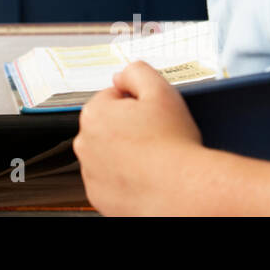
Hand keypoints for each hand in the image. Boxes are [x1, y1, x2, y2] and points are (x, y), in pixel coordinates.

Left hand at [73, 60, 201, 214]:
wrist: (185, 192)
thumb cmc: (174, 145)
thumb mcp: (160, 90)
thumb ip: (137, 71)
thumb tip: (121, 75)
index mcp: (94, 114)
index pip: (112, 99)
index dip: (137, 105)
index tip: (152, 116)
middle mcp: (85, 144)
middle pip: (108, 127)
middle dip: (129, 129)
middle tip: (155, 137)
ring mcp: (91, 173)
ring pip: (109, 155)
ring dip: (126, 155)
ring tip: (153, 160)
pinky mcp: (100, 197)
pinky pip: (111, 182)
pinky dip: (125, 180)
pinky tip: (146, 178)